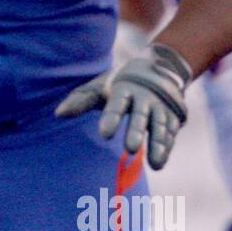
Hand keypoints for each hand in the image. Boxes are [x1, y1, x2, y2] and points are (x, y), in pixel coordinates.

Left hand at [55, 44, 190, 169]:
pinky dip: (166, 147)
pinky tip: (159, 163)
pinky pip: (170, 133)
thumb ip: (80, 100)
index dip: (112, 118)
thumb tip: (58, 114)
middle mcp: (145, 97)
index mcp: (124, 89)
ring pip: (159, 125)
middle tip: (130, 149)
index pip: (118, 103)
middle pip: (141, 115)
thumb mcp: (100, 88)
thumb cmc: (119, 84)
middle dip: (137, 131)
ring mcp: (161, 107)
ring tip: (154, 163)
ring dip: (157, 143)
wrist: (158, 67)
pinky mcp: (173, 117)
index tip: (105, 135)